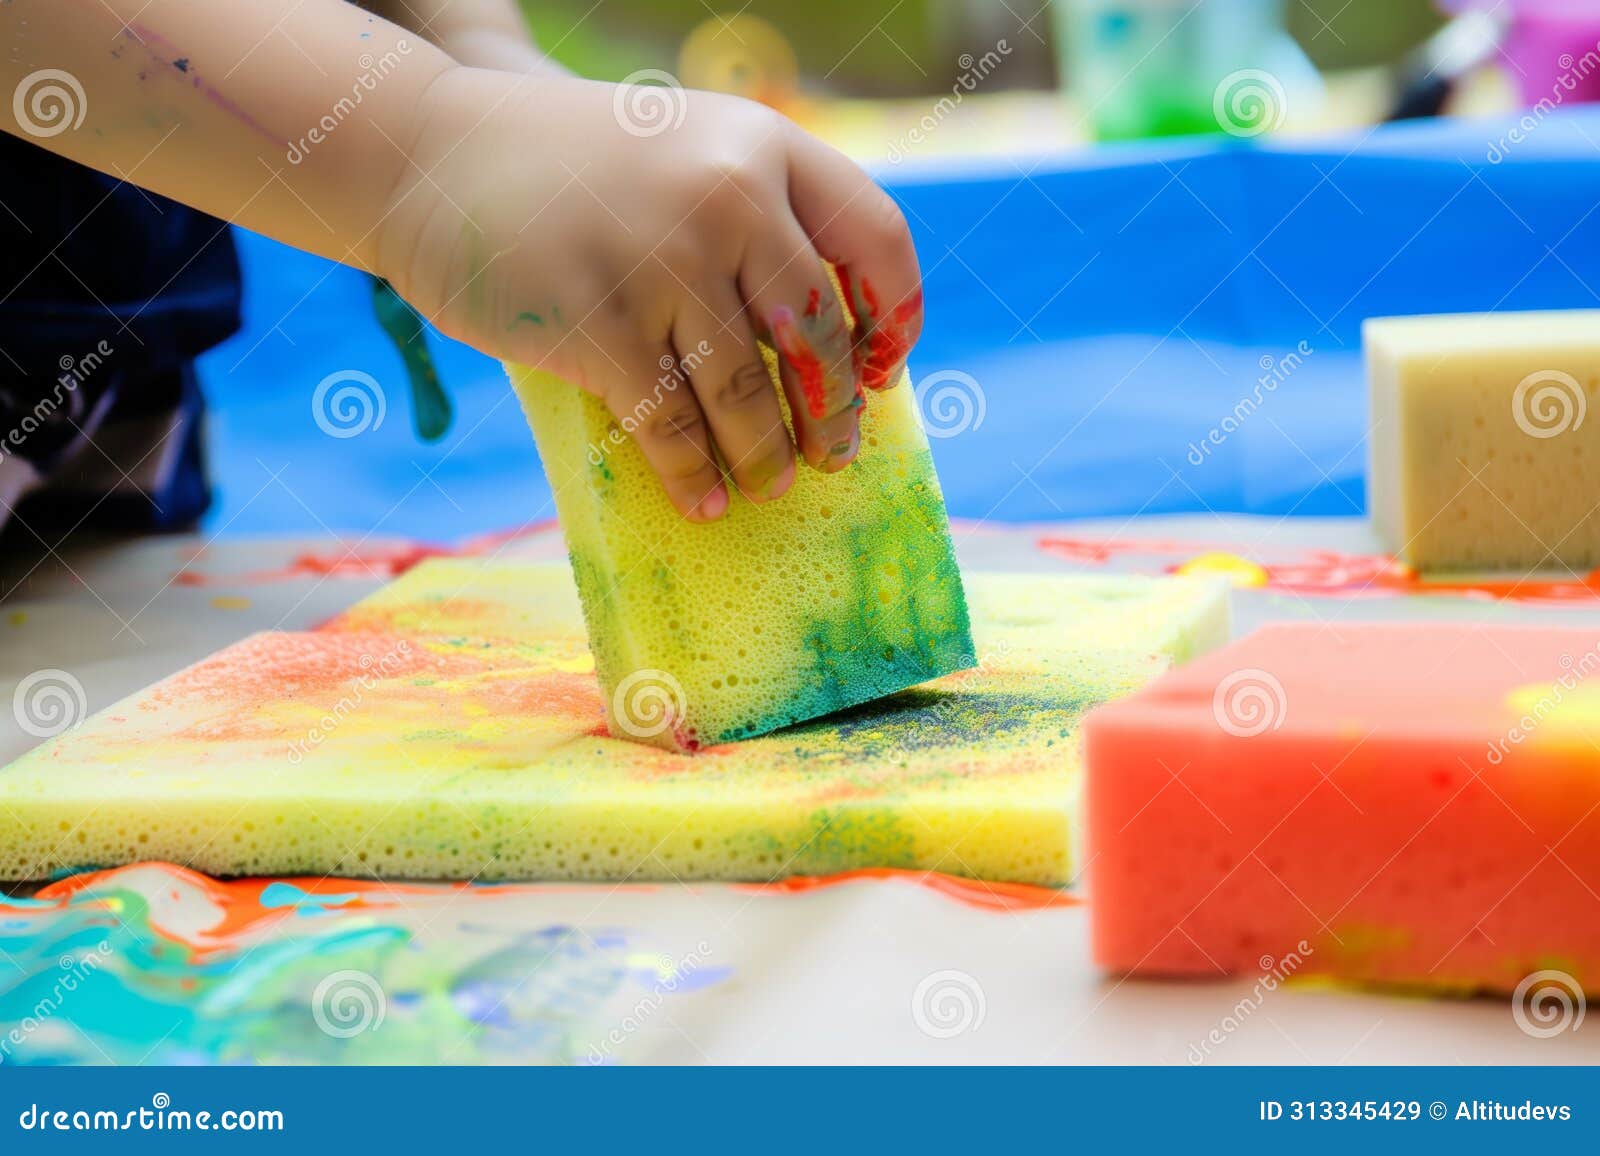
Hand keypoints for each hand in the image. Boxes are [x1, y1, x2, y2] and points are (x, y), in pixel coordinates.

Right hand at [376, 68, 922, 520]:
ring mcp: (664, 263)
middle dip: (834, 410)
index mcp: (761, 145)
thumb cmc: (571, 169)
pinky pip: (673, 427)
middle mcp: (727, 195)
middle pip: (817, 334)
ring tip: (772, 485)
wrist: (429, 155)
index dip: (895, 317)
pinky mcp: (602, 327)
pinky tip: (705, 502)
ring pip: (749, 396)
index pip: (875, 239)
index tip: (881, 369)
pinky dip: (696, 477)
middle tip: (834, 453)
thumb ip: (754, 214)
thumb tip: (826, 349)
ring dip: (769, 457)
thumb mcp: (683, 149)